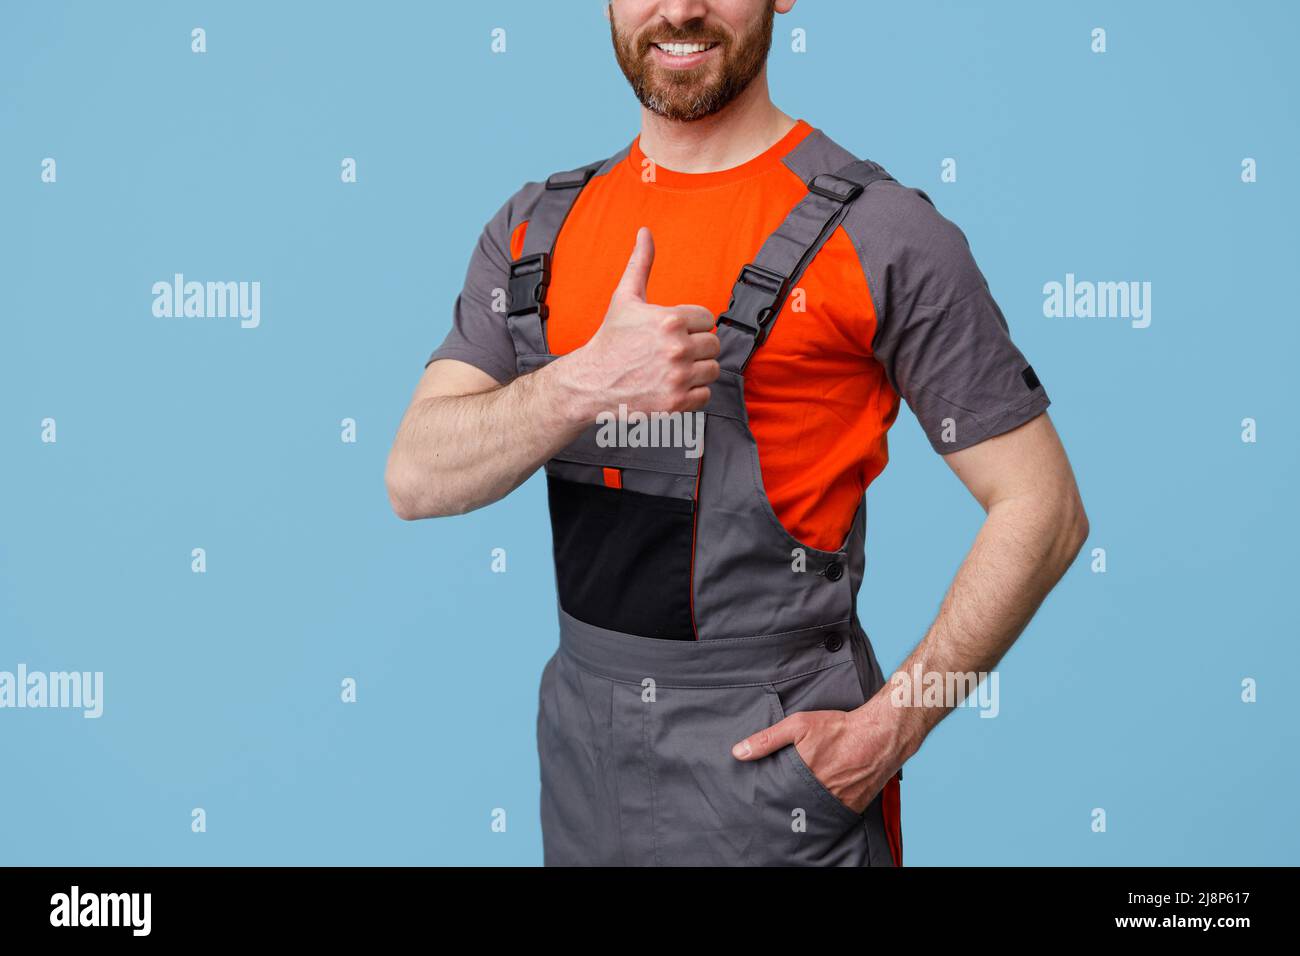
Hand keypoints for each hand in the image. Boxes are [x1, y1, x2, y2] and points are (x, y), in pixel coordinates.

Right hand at [559, 226, 720, 416]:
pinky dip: (692, 393)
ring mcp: (677, 378)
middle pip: (713, 345)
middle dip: (696, 348)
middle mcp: (677, 348)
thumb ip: (641, 264)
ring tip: (672, 369)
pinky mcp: (676, 403)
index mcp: (669, 320)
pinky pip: (705, 395)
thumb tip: (645, 232)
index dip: (692, 325)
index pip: (708, 319)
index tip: (672, 332)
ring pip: (712, 370)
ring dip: (696, 370)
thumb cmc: (610, 339)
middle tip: (671, 352)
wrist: (591, 382)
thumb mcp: (625, 298)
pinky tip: (672, 386)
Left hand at [732, 706, 898, 813]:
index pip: (775, 797)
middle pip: (793, 808)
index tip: (759, 799)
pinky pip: (833, 815)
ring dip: (803, 811)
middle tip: (777, 804)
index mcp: (802, 776)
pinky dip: (824, 812)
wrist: (879, 735)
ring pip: (812, 814)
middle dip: (784, 807)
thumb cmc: (838, 728)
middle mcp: (819, 794)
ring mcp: (837, 803)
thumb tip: (738, 752)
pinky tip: (817, 805)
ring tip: (795, 805)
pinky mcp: (853, 807)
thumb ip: (767, 739)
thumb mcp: (799, 725)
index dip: (767, 798)